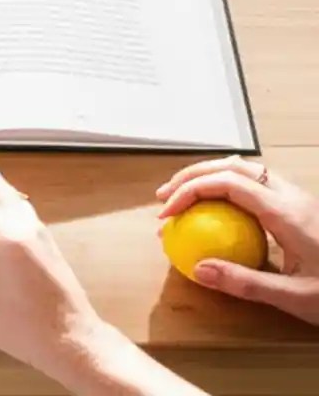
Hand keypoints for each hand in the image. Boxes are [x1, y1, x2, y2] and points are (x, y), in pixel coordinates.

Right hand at [156, 157, 318, 323]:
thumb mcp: (295, 297)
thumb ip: (245, 283)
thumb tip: (199, 269)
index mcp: (288, 213)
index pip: (228, 184)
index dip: (190, 191)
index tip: (168, 212)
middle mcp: (292, 197)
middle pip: (232, 166)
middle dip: (192, 176)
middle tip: (164, 198)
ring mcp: (297, 198)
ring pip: (245, 169)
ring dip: (209, 177)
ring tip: (183, 197)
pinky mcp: (300, 207)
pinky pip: (256, 184)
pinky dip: (226, 188)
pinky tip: (216, 211)